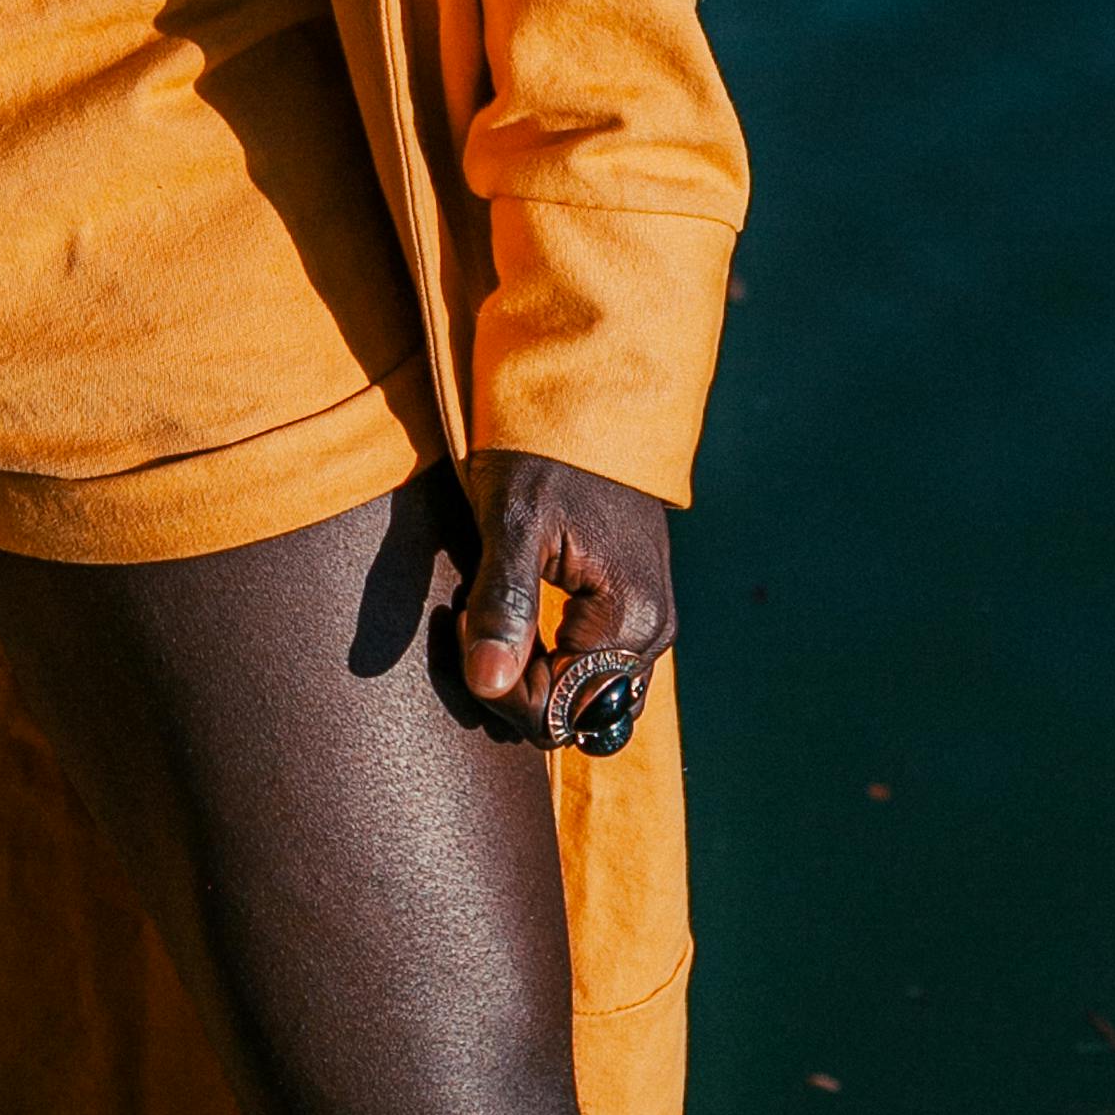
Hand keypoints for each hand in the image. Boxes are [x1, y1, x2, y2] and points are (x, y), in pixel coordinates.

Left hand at [460, 451, 672, 747]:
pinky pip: (586, 666)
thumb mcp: (511, 519)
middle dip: (509, 677)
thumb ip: (503, 604)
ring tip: (490, 600)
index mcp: (630, 621)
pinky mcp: (633, 611)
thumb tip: (488, 685)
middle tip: (471, 609)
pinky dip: (543, 651)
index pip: (554, 714)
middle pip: (569, 714)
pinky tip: (515, 601)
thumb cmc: (542, 451)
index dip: (495, 681)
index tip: (462, 617)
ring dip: (525, 665)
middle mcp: (651, 637)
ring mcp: (647, 626)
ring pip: (576, 694)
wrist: (585, 399)